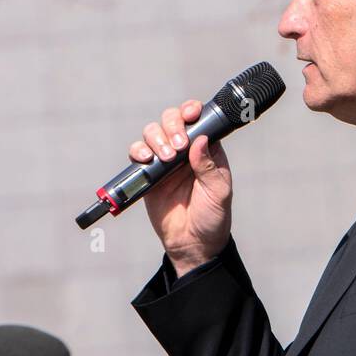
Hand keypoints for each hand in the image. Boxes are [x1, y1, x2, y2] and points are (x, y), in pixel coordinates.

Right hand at [128, 101, 231, 275]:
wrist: (193, 244)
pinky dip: (138, 151)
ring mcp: (164, 161)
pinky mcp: (148, 175)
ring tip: (165, 157)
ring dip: (156, 137)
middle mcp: (184, 150)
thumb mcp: (218, 192)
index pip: (197, 120)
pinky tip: (147, 160)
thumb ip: (209, 167)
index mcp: (206, 149)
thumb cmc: (212, 217)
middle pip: (171, 119)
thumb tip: (200, 140)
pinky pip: (137, 154)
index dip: (191, 110)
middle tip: (178, 145)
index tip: (191, 114)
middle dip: (172, 124)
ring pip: (152, 132)